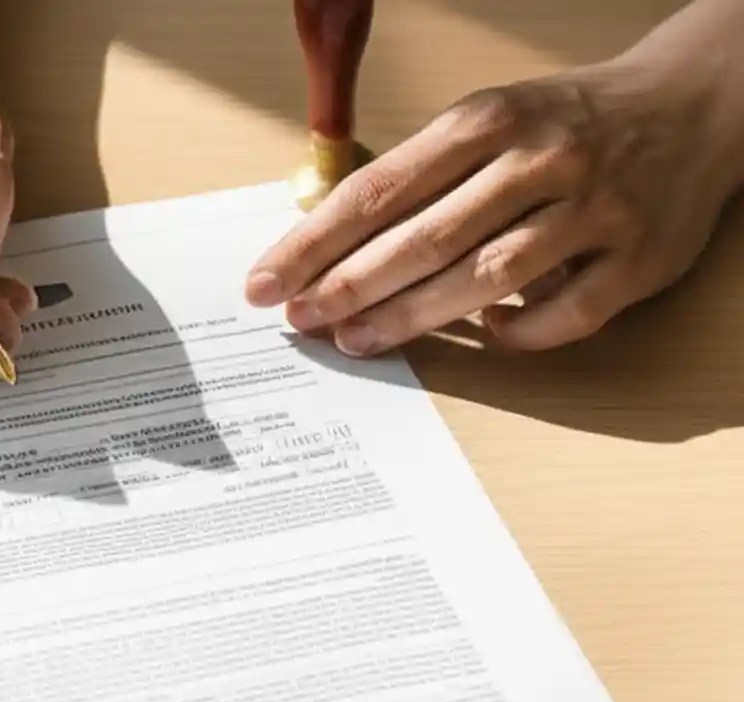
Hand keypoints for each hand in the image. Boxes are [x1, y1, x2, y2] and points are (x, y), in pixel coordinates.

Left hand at [246, 60, 736, 355]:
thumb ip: (420, 174)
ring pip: (487, 276)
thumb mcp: (489, 118)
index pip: (379, 189)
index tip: (266, 282)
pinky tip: (483, 338)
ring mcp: (594, 209)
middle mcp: (540, 159)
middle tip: (301, 321)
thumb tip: (330, 242)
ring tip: (358, 339)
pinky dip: (518, 334)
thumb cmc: (566, 121)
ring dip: (413, 316)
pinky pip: (568, 314)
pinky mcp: (640, 257)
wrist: (696, 103)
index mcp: (488, 120)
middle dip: (349, 286)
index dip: (314, 243)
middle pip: (424, 237)